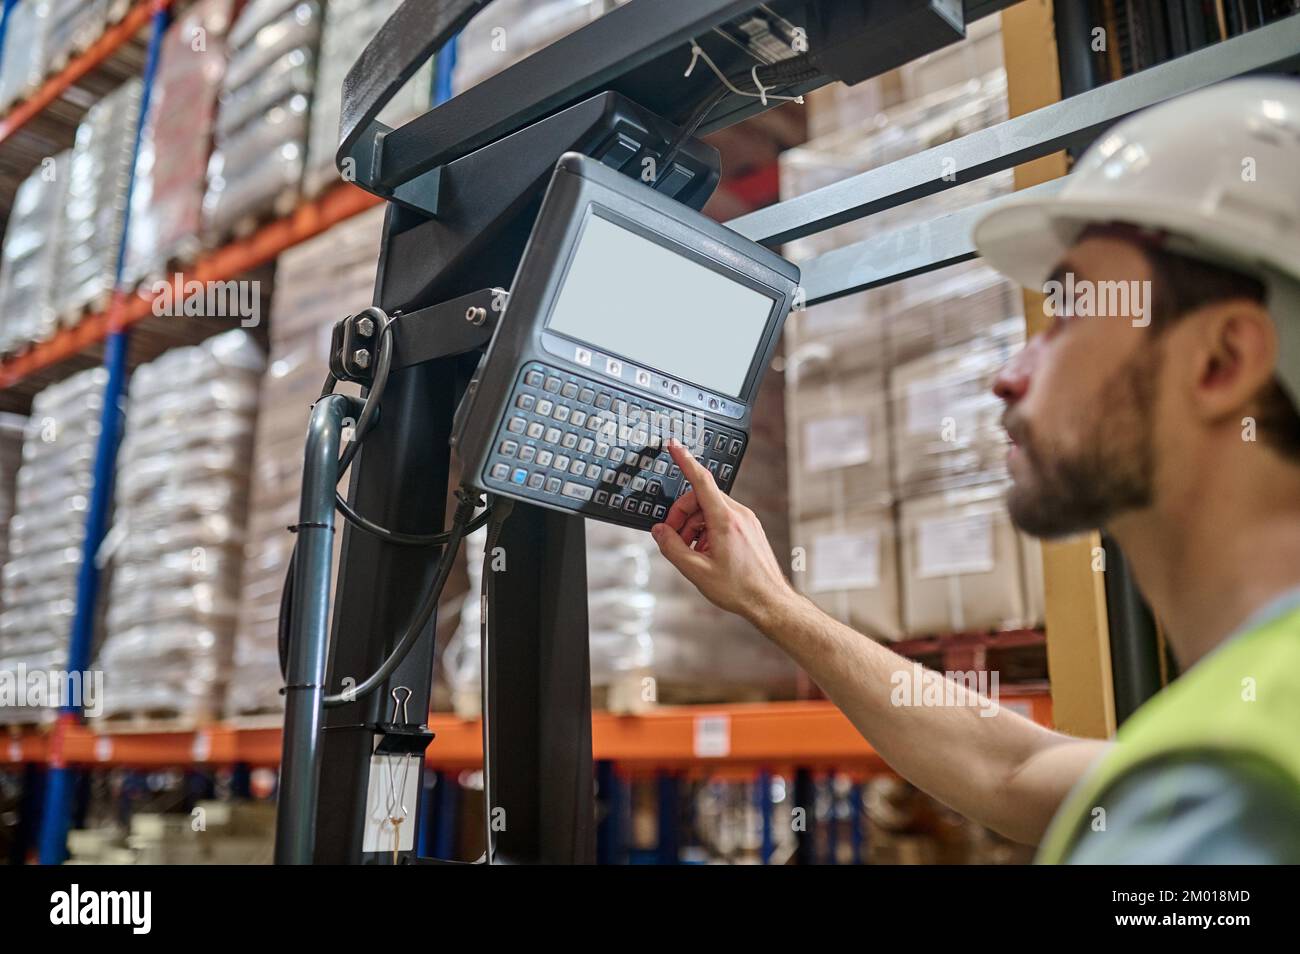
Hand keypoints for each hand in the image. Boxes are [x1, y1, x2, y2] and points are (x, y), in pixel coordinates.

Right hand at [650, 438, 795, 625]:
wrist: (769, 602)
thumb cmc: (740, 589)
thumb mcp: (696, 571)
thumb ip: (673, 547)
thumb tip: (659, 531)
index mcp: (725, 520)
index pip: (702, 480)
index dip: (685, 460)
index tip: (675, 446)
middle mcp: (738, 514)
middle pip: (700, 498)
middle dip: (681, 515)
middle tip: (673, 538)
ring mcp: (746, 520)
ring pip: (709, 509)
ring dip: (693, 525)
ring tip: (691, 551)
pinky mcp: (749, 528)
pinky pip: (721, 518)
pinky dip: (706, 530)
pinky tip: (705, 552)